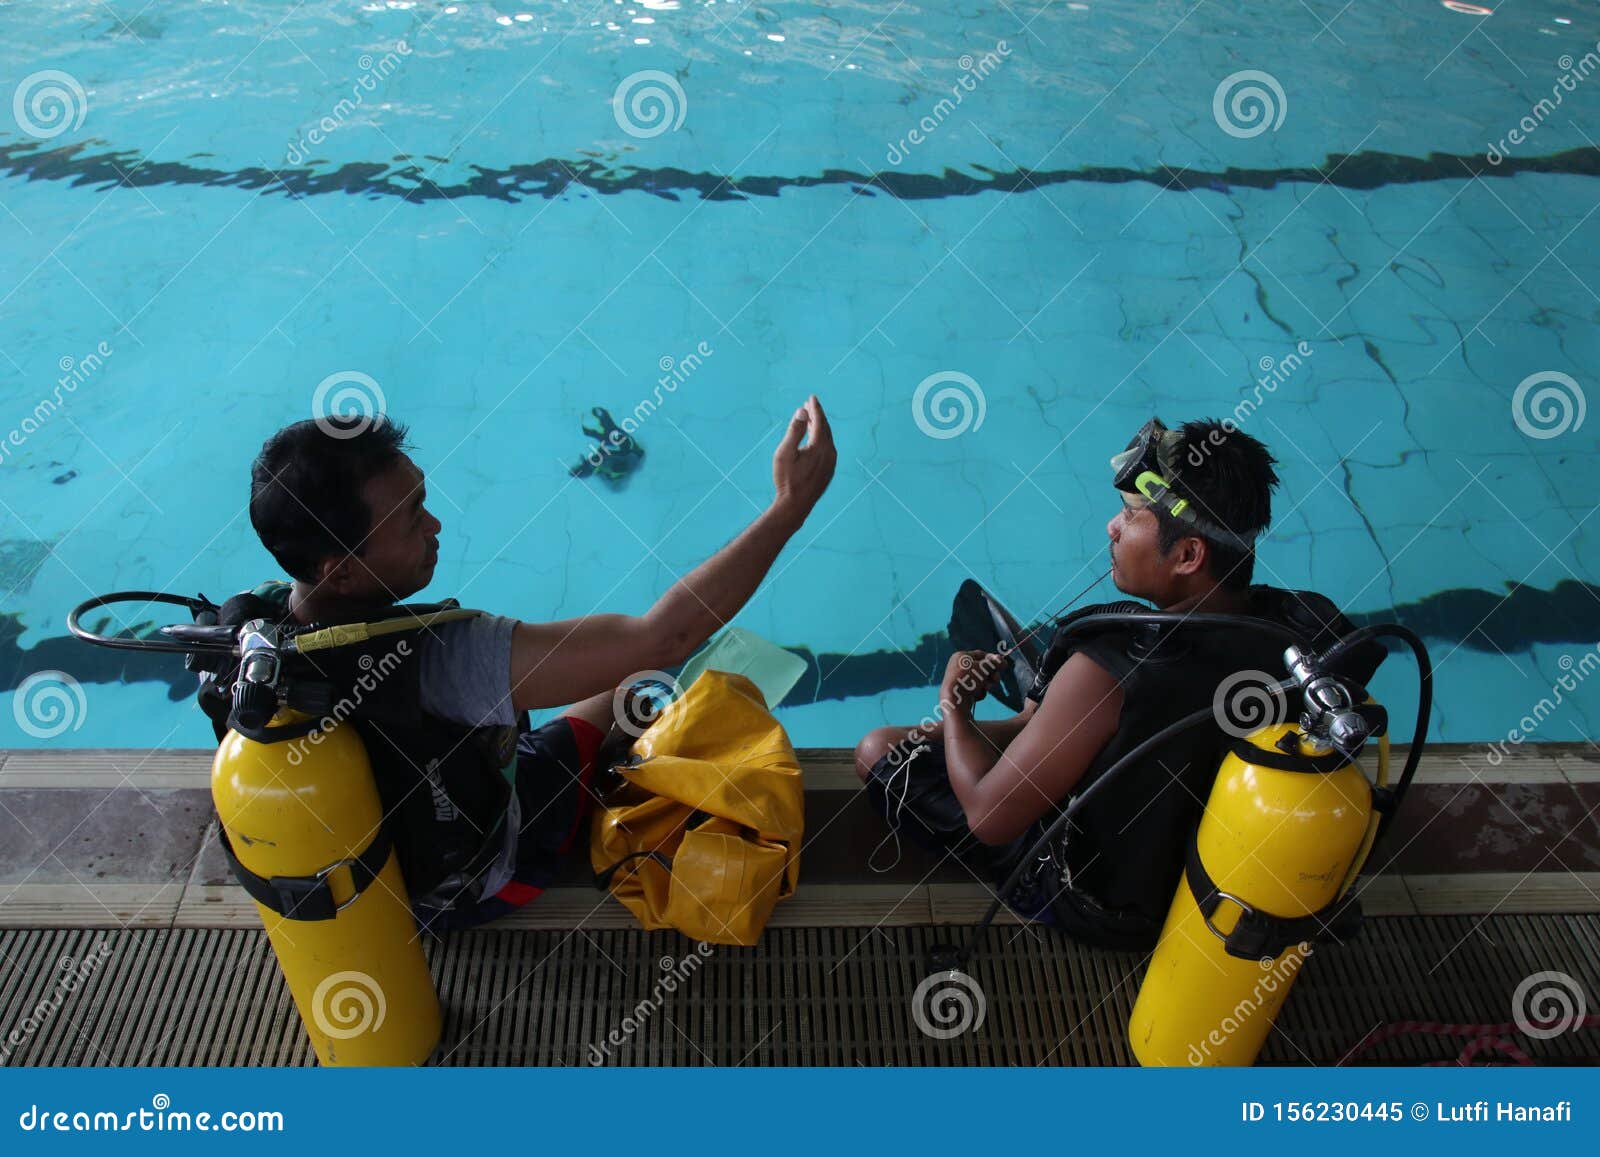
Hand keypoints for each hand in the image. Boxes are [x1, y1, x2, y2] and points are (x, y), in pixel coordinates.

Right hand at [771, 396, 835, 525]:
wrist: (795, 506)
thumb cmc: (787, 480)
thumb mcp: (785, 452)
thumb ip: (795, 430)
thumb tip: (802, 411)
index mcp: (820, 446)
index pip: (820, 421)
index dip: (815, 408)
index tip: (811, 397)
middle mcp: (830, 453)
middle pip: (825, 429)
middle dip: (818, 416)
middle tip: (809, 406)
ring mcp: (831, 463)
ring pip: (828, 439)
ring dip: (819, 428)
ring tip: (811, 420)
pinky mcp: (829, 471)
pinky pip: (828, 449)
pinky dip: (821, 440)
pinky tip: (814, 441)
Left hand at [940, 650, 1006, 718]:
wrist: (955, 698)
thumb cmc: (968, 678)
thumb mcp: (985, 668)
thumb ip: (995, 663)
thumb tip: (1004, 661)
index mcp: (961, 656)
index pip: (981, 655)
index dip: (992, 660)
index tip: (1002, 665)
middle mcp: (958, 667)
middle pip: (981, 669)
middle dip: (991, 675)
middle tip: (995, 679)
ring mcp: (958, 680)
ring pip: (979, 680)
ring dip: (986, 685)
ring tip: (986, 688)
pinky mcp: (960, 692)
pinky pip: (974, 690)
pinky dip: (978, 692)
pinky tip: (976, 695)